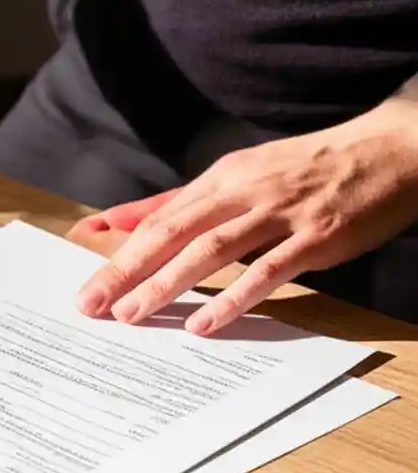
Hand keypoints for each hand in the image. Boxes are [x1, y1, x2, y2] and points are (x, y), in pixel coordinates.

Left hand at [75, 99, 417, 335]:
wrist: (389, 150)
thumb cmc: (303, 170)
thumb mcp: (235, 175)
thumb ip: (174, 202)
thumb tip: (115, 221)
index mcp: (219, 179)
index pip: (157, 221)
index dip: (117, 255)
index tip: (84, 286)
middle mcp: (242, 192)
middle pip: (171, 234)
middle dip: (125, 272)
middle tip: (91, 306)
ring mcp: (279, 214)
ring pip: (210, 250)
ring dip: (166, 284)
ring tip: (131, 315)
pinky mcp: (314, 238)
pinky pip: (266, 270)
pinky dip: (233, 297)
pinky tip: (204, 322)